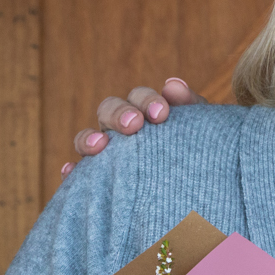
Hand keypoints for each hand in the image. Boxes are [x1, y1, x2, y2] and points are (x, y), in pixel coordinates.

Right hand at [60, 76, 205, 176]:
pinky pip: (78, 175)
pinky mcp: (98, 181)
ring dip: (88, 139)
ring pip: (87, 139)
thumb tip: (172, 85)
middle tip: (134, 125)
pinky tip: (70, 171)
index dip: (147, 100)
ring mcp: (107, 155)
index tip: (161, 113)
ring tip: (99, 146)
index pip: (139, 98)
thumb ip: (190, 105)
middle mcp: (122, 130)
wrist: (203, 189)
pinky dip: (72, 171)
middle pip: (108, 111)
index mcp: (146, 112)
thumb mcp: (201, 130)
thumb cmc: (199, 152)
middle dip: (119, 114)